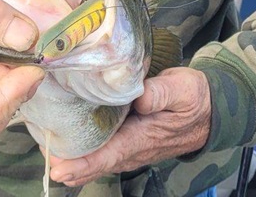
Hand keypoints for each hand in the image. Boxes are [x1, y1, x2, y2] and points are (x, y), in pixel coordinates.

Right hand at [0, 0, 43, 151]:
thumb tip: (27, 38)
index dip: (10, 100)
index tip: (29, 62)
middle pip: (0, 107)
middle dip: (21, 70)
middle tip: (30, 28)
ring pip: (7, 87)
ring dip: (21, 57)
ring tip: (16, 18)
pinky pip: (4, 71)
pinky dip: (15, 49)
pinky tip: (10, 23)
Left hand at [49, 68, 210, 186]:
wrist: (209, 110)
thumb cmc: (194, 98)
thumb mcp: (184, 89)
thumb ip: (162, 92)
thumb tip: (140, 96)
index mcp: (144, 136)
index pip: (110, 153)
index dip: (84, 162)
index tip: (61, 167)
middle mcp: (135, 147)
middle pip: (99, 160)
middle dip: (72, 164)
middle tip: (46, 159)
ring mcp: (132, 146)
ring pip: (100, 157)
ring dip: (76, 159)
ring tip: (49, 150)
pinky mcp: (130, 138)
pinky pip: (105, 149)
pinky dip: (85, 150)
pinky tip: (69, 143)